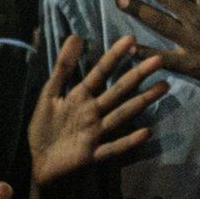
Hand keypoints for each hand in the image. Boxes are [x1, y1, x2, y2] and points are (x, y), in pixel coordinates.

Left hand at [30, 35, 168, 185]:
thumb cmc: (43, 127)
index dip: (114, 56)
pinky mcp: (92, 154)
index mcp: (81, 96)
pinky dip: (128, 141)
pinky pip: (113, 147)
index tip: (131, 39)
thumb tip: (75, 36)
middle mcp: (93, 112)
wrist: (36, 162)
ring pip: (122, 114)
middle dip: (138, 75)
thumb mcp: (49, 94)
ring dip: (142, 101)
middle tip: (159, 60)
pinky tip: (146, 133)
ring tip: (163, 86)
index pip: (101, 72)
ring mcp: (95, 133)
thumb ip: (62, 68)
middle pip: (119, 90)